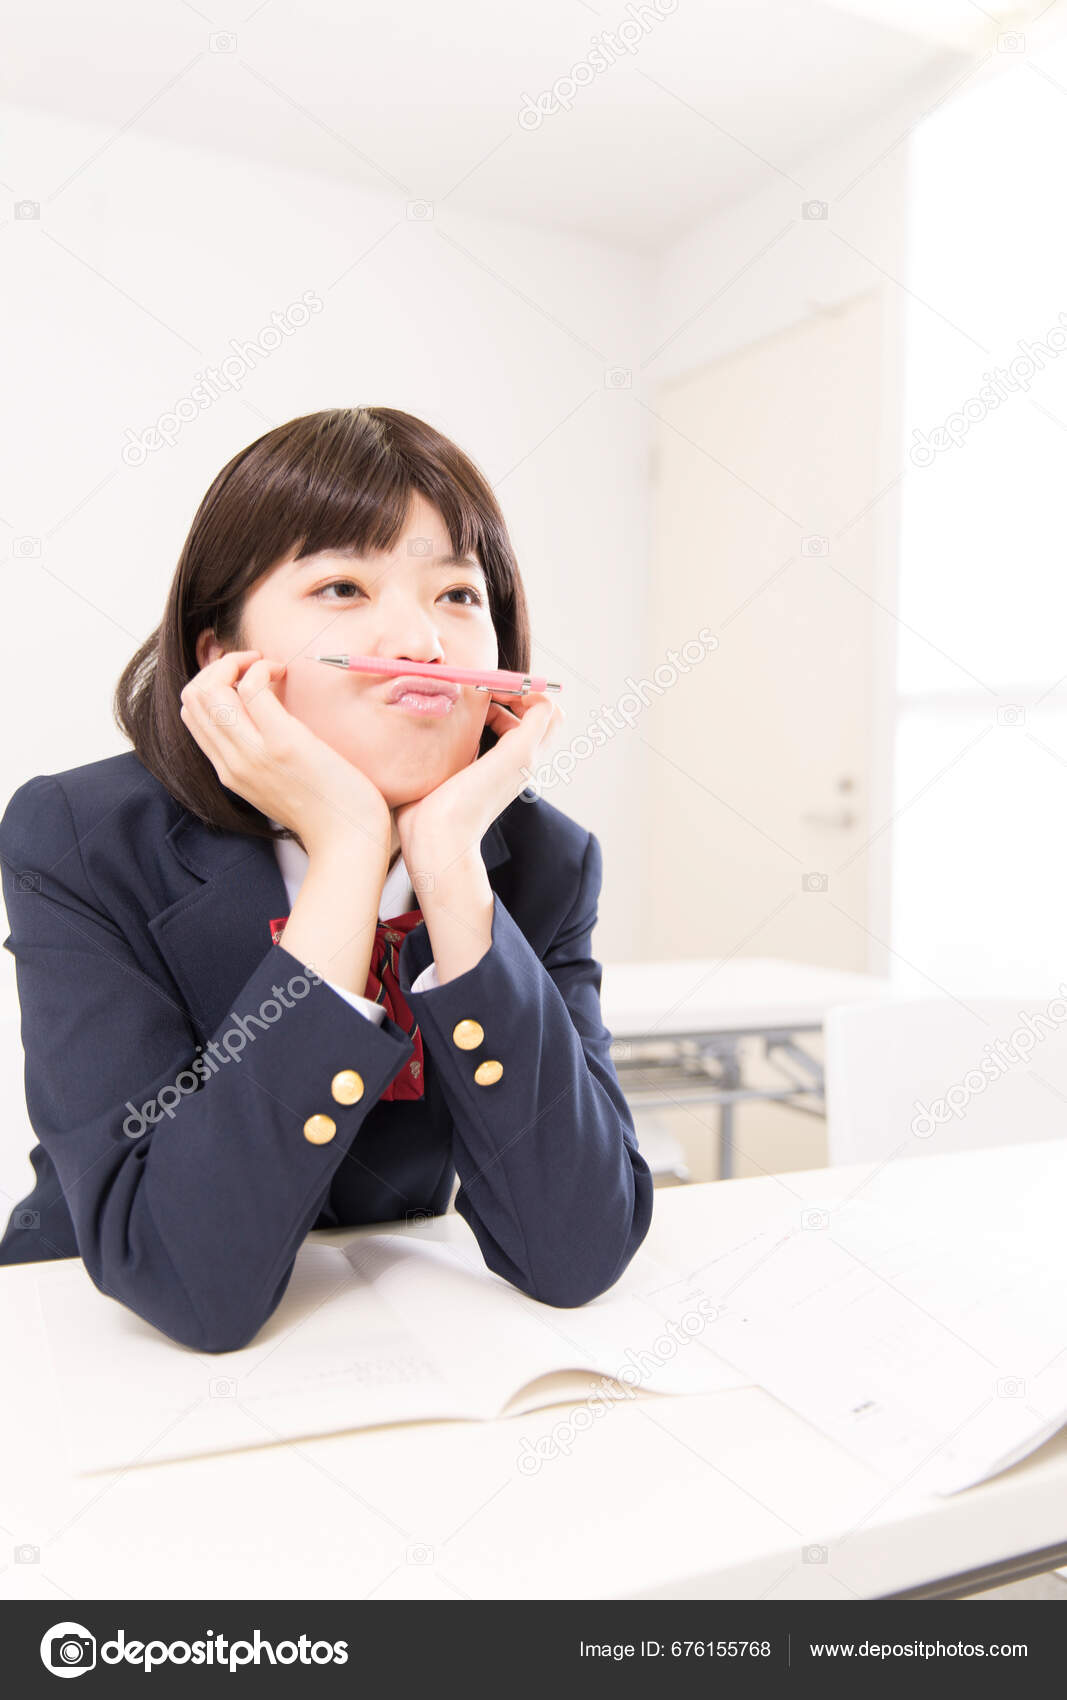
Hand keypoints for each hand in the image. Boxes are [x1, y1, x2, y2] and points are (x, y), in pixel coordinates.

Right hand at [179, 649, 392, 864]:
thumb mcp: (279, 783)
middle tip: (255, 665)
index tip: (245, 678)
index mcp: (229, 771)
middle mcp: (231, 762)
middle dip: (219, 666)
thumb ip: (261, 756)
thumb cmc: (326, 810)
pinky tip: (283, 673)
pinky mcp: (282, 743)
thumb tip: (264, 716)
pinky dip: (262, 668)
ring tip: (268, 667)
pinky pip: (250, 688)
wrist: (349, 841)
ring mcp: (252, 754)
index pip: (192, 714)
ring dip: (237, 662)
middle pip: (193, 696)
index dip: (212, 683)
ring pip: (210, 689)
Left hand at [395, 689, 563, 882]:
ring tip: (484, 689)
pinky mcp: (521, 753)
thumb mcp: (435, 775)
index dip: (505, 705)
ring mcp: (526, 759)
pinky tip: (486, 690)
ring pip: (547, 711)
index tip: (474, 699)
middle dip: (516, 693)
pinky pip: (544, 708)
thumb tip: (417, 739)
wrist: (436, 841)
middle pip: (544, 719)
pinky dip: (522, 689)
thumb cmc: (424, 815)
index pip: (524, 728)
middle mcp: (522, 765)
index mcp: (505, 772)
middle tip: (482, 689)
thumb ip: (437, 755)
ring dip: (519, 690)